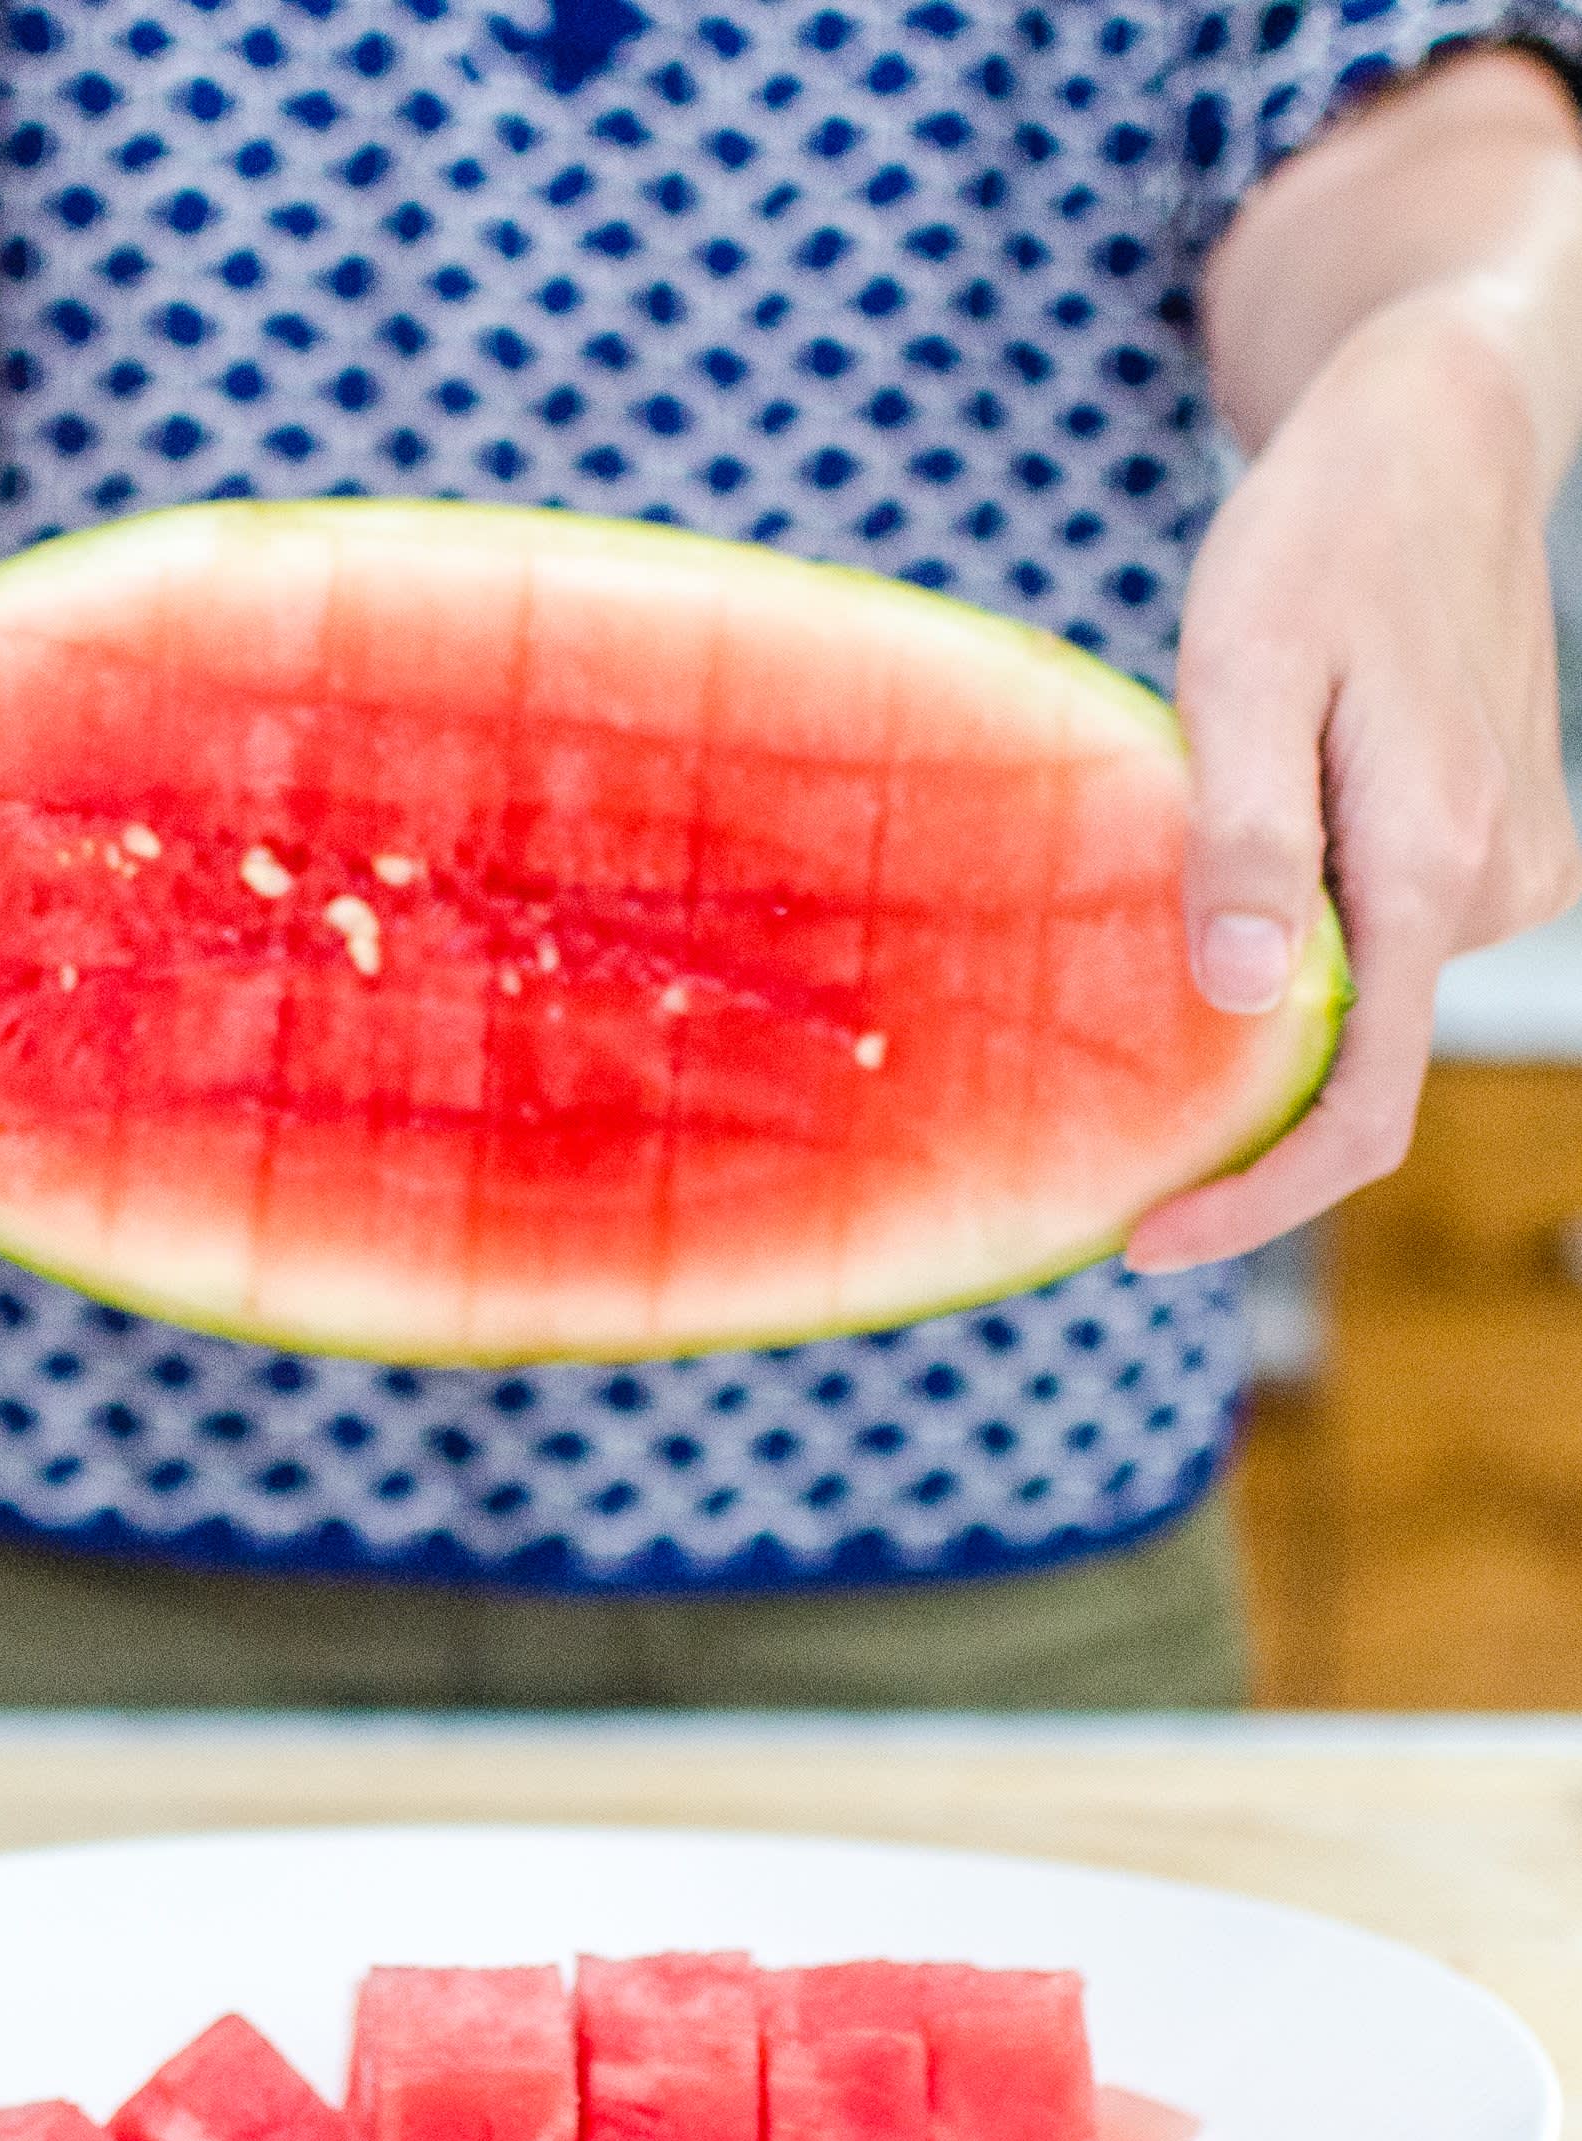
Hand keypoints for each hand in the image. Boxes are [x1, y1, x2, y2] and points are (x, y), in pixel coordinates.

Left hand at [1127, 290, 1580, 1271]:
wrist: (1439, 437)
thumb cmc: (1324, 538)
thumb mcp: (1245, 672)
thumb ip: (1245, 841)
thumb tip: (1246, 1001)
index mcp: (1438, 865)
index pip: (1365, 1110)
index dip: (1256, 1199)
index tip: (1145, 1238)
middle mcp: (1499, 890)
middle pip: (1354, 1062)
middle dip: (1232, 1084)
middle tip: (1093, 1061)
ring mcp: (1512, 874)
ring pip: (1368, 1001)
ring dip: (1263, 994)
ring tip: (1174, 893)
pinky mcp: (1500, 851)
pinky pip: (1388, 947)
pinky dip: (1305, 946)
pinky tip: (1249, 865)